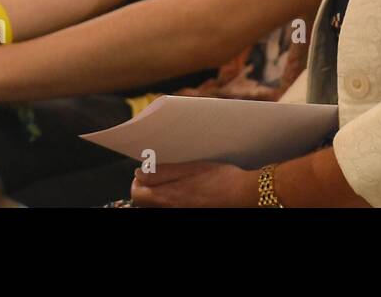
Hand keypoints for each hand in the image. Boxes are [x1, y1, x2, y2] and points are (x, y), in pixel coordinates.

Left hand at [129, 161, 256, 207]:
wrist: (243, 194)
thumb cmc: (220, 179)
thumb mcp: (191, 168)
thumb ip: (163, 172)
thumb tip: (139, 173)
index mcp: (168, 197)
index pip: (136, 194)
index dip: (138, 180)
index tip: (146, 170)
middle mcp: (170, 210)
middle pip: (145, 202)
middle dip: (147, 187)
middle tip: (158, 174)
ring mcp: (180, 212)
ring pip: (157, 205)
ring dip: (159, 193)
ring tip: (174, 180)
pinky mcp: (189, 212)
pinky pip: (171, 206)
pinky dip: (172, 198)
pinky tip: (185, 189)